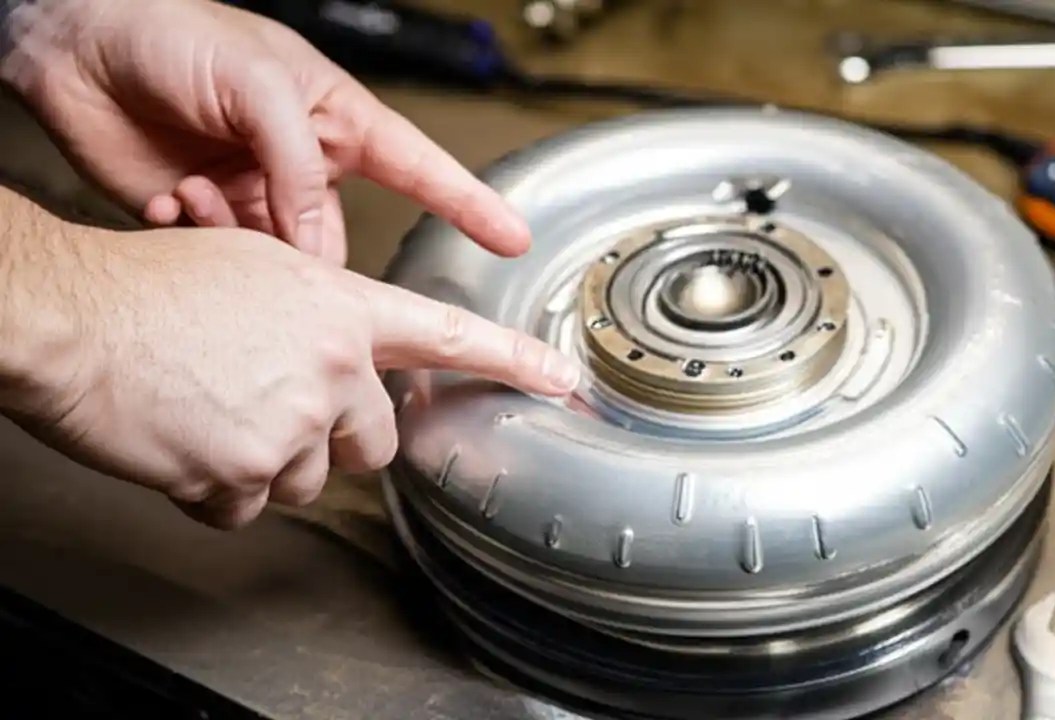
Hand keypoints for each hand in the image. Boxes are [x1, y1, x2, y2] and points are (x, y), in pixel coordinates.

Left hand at [1, 0, 526, 264]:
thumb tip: (315, 242)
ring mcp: (253, 196)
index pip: (421, 169)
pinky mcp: (205, 221)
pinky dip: (195, 237)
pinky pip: (221, 260)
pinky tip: (172, 197)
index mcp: (336, 121)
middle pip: (336, 239)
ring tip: (201, 193)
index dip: (471, 205)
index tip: (514, 238)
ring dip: (241, 238)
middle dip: (307, 250)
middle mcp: (300, 166)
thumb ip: (299, 166)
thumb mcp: (258, 86)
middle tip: (273, 234)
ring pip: (279, 260)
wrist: (75, 50)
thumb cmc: (175, 34)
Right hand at [3, 222, 579, 529]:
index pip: (448, 337)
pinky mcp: (243, 477)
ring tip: (214, 414)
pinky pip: (250, 506)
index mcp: (340, 311)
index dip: (513, 360)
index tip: (561, 380)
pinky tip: (187, 443)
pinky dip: (220, 487)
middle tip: (283, 412)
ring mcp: (290, 428)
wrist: (74, 319)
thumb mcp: (255, 270)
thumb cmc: (149, 286)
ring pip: (310, 479)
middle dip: (339, 440)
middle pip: (376, 442)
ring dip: (269, 463)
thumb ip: (315, 315)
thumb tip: (336, 356)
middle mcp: (330, 370)